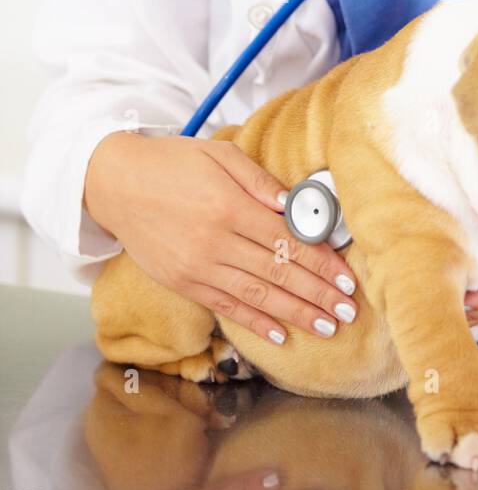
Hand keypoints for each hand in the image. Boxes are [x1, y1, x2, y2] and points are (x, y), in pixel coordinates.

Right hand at [84, 130, 357, 342]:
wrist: (117, 183)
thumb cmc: (174, 162)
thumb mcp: (220, 155)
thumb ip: (260, 181)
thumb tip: (296, 206)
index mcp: (230, 206)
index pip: (288, 241)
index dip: (321, 263)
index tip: (347, 279)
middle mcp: (216, 242)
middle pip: (278, 273)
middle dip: (318, 295)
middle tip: (349, 312)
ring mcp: (198, 267)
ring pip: (256, 296)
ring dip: (295, 314)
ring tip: (326, 327)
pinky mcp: (183, 283)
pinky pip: (225, 306)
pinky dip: (254, 322)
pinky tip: (280, 335)